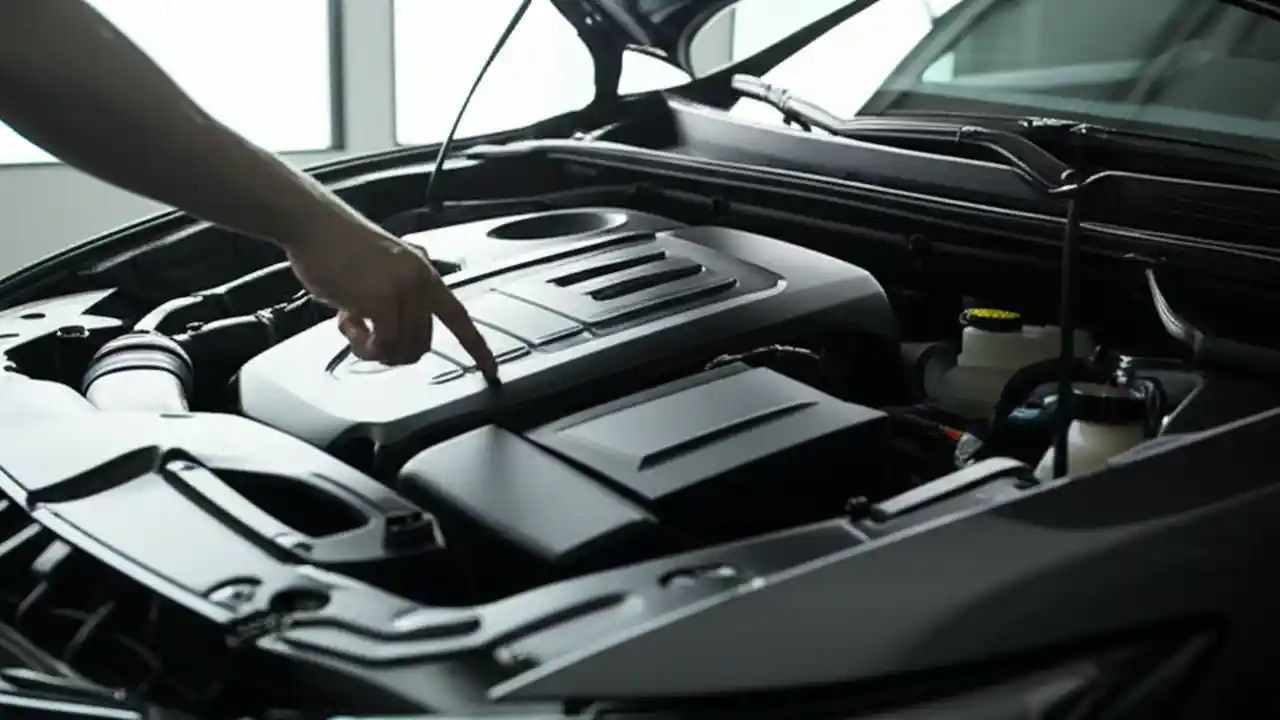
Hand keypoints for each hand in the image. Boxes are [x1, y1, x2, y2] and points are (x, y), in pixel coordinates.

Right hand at [285, 217, 498, 378]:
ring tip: (353, 326)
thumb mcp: (382, 269)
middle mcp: (420, 281)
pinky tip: (346, 322)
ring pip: (403, 350)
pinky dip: (361, 345)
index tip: (491, 368)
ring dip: (373, 349)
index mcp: (425, 273)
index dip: (476, 346)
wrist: (314, 225)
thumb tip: (392, 333)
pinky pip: (382, 345)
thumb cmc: (337, 246)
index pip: (459, 316)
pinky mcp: (382, 300)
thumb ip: (396, 296)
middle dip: (394, 352)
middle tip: (367, 339)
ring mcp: (404, 291)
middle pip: (423, 344)